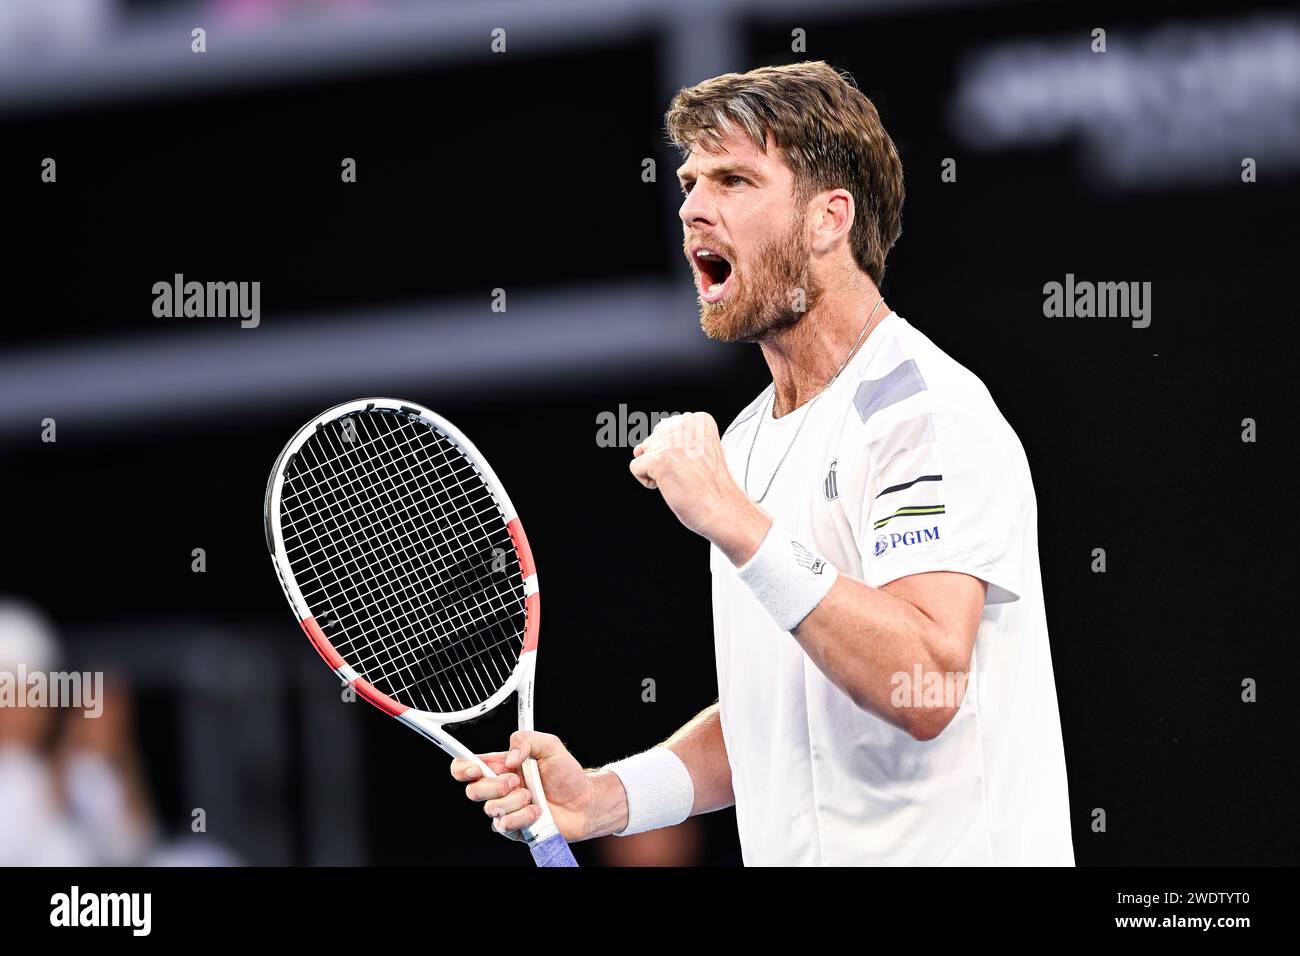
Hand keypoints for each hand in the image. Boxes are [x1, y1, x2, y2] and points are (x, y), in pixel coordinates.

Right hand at [450, 730, 606, 842]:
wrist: (584, 803)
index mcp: (502, 767)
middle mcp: (500, 789)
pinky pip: (504, 826)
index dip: (463, 768)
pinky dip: (522, 817)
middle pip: (473, 791)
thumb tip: (509, 756)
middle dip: (494, 785)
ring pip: (490, 809)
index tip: (475, 769)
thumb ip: (527, 740)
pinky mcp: (514, 828)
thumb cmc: (567, 775)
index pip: (468, 767)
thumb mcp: (550, 746)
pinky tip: (536, 812)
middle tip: (516, 780)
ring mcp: (506, 809)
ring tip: (533, 797)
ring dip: (514, 801)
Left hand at [630, 411, 769, 562]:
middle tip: (688, 473)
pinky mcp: (658, 459)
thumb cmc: (712, 486)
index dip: (676, 453)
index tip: (695, 464)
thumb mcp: (700, 450)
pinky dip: (647, 482)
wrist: (722, 507)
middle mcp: (685, 425)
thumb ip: (676, 439)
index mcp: (698, 420)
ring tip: (679, 479)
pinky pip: (635, 467)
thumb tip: (638, 448)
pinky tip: (670, 486)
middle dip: (664, 460)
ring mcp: (671, 442)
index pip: (667, 429)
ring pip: (643, 452)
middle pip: (654, 440)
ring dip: (656, 470)